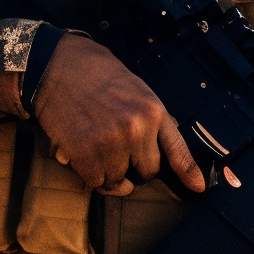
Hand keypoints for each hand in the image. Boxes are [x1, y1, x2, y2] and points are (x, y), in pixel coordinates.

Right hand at [29, 35, 203, 196]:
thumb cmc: (94, 74)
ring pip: (118, 179)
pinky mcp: (85, 153)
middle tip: (116, 152)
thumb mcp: (134, 89)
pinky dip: (89, 174)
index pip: (177, 149)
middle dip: (133, 167)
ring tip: (95, 147)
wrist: (56, 66)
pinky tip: (82, 155)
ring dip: (107, 170)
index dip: (188, 172)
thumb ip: (149, 118)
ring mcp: (112, 142)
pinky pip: (96, 181)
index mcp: (153, 110)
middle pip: (147, 172)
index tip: (198, 187)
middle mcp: (137, 128)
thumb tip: (157, 148)